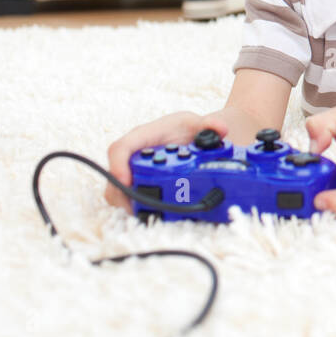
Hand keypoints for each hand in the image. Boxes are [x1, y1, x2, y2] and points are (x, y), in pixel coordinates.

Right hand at [104, 111, 229, 211]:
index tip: (126, 181)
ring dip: (133, 204)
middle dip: (124, 194)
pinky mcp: (141, 186)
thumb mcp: (198, 123)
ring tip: (155, 211)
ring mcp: (135, 173)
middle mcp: (134, 157)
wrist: (196, 137)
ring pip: (119, 194)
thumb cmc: (189, 129)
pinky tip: (159, 213)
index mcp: (143, 137)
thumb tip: (221, 129)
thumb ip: (209, 125)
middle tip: (144, 205)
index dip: (118, 165)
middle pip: (115, 178)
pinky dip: (142, 209)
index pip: (120, 148)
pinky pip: (132, 202)